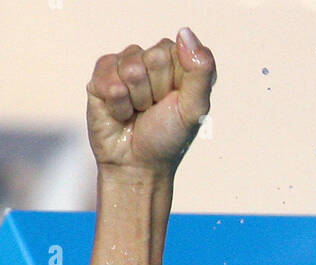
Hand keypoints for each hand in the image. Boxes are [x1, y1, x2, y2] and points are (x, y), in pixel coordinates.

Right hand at [86, 29, 215, 171]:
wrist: (137, 166)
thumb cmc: (168, 139)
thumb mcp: (194, 109)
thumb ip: (201, 71)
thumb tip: (185, 33)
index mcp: (178, 65)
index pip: (176, 51)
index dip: (176, 81)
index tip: (174, 102)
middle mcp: (151, 62)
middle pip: (154, 56)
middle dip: (156, 90)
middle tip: (154, 110)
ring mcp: (125, 67)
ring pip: (131, 66)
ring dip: (137, 99)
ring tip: (137, 113)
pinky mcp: (101, 77)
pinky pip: (108, 76)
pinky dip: (117, 102)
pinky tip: (120, 113)